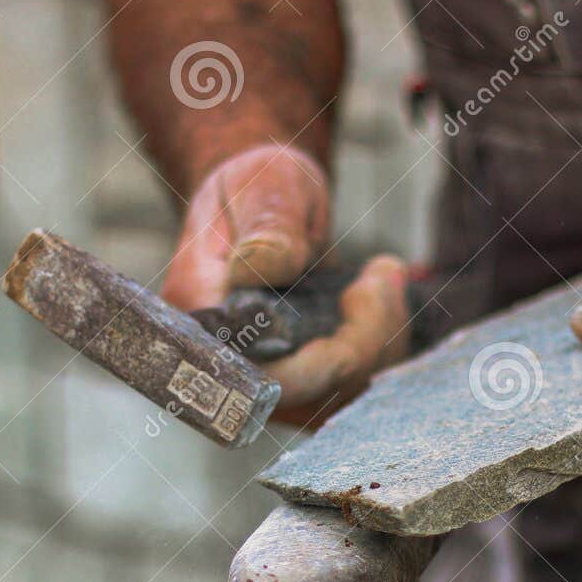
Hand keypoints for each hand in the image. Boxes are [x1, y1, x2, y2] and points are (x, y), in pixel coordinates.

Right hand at [163, 144, 408, 425]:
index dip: (316, 361)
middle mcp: (225, 360)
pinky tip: (383, 293)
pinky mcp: (299, 378)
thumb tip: (266, 265)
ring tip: (383, 274)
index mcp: (198, 315)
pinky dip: (381, 345)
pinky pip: (351, 386)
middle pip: (304, 394)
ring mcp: (263, 375)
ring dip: (380, 339)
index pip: (255, 374)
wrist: (259, 199)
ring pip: (336, 396)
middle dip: (363, 342)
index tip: (359, 298)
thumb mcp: (264, 185)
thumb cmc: (255, 186)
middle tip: (383, 273)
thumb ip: (267, 224)